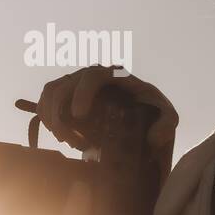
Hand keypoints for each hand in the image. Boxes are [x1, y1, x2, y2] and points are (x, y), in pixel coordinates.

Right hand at [36, 66, 177, 180]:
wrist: (144, 117)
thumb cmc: (155, 113)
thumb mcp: (168, 118)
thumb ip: (167, 124)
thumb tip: (152, 138)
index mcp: (116, 75)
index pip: (93, 74)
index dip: (82, 92)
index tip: (79, 116)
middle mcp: (94, 75)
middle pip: (65, 85)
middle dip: (60, 114)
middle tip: (71, 140)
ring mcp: (78, 83)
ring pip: (51, 92)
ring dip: (51, 117)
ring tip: (66, 140)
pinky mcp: (68, 95)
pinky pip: (46, 99)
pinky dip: (46, 117)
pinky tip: (60, 135)